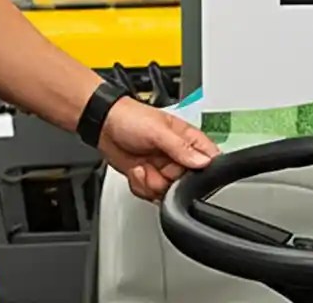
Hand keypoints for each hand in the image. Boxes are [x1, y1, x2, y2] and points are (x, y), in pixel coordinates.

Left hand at [98, 98, 220, 201]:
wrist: (103, 125)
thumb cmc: (129, 118)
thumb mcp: (158, 131)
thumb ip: (181, 147)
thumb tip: (203, 161)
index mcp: (188, 140)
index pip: (210, 161)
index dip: (201, 171)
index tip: (184, 170)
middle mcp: (178, 157)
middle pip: (187, 184)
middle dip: (168, 180)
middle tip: (156, 166)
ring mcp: (163, 169)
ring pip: (167, 192)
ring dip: (150, 183)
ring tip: (142, 166)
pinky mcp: (149, 178)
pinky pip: (151, 194)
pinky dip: (140, 185)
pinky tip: (136, 171)